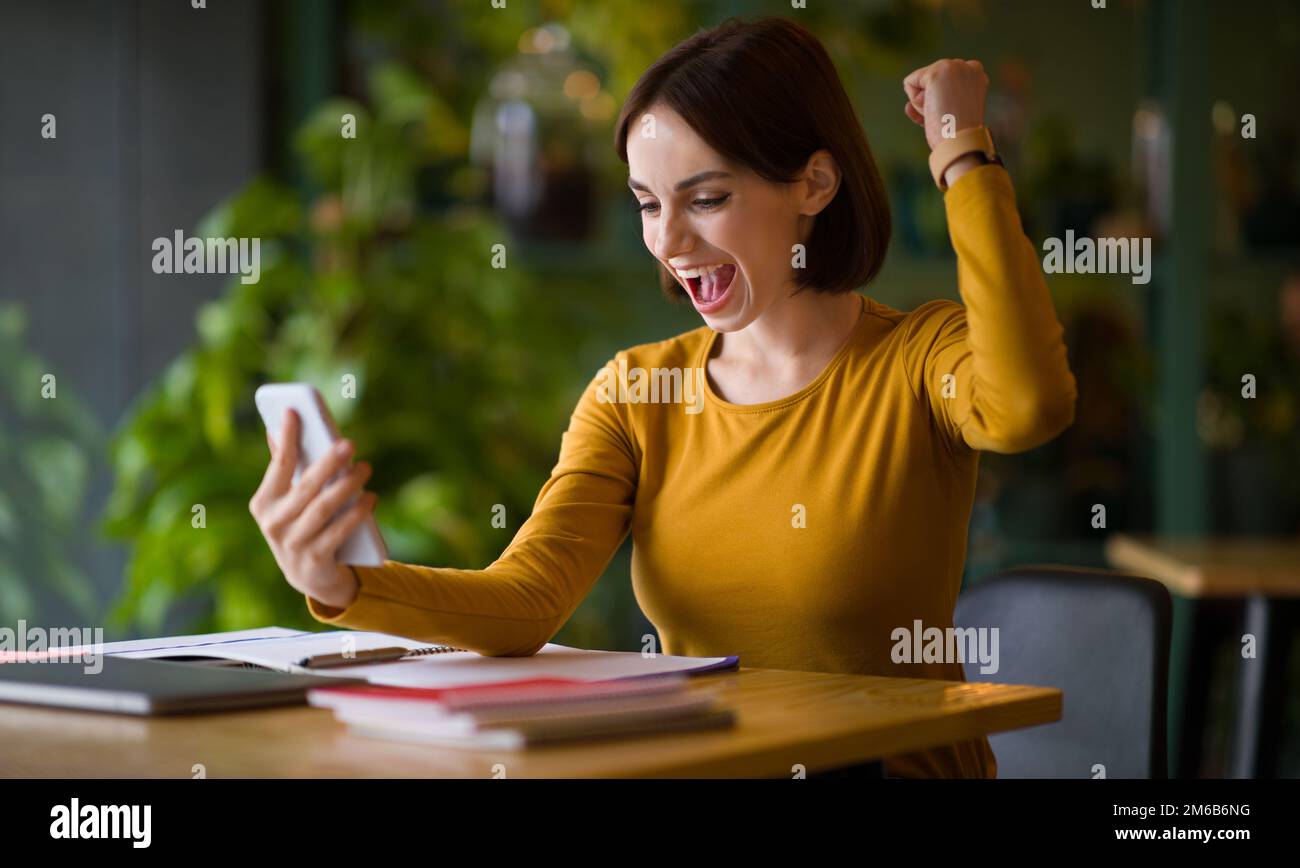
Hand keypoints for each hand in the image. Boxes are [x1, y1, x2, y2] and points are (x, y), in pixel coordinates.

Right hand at [248, 409, 373, 608]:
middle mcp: (273, 524)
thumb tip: (277, 429)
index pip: (278, 465)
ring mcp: (292, 545)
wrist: (310, 577)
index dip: (287, 438)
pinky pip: (339, 533)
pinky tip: (371, 498)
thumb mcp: (289, 501)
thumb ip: (285, 469)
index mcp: (263, 503)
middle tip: (349, 443)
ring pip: (323, 509)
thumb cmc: (301, 525)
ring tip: (366, 468)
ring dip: (347, 486)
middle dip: (328, 462)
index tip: (294, 411)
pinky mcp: (314, 561)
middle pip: (305, 486)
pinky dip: (356, 514)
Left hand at [903, 58, 988, 150]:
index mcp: (977, 76)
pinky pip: (909, 84)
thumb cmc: (957, 136)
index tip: (953, 114)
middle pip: (930, 81)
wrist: (962, 143)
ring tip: (943, 113)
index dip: (940, 102)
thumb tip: (908, 107)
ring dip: (923, 104)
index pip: (943, 83)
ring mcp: (953, 66)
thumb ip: (939, 102)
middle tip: (948, 116)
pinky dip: (915, 102)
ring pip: (920, 82)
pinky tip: (933, 109)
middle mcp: (968, 66)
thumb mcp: (953, 113)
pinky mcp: (936, 72)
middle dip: (931, 101)